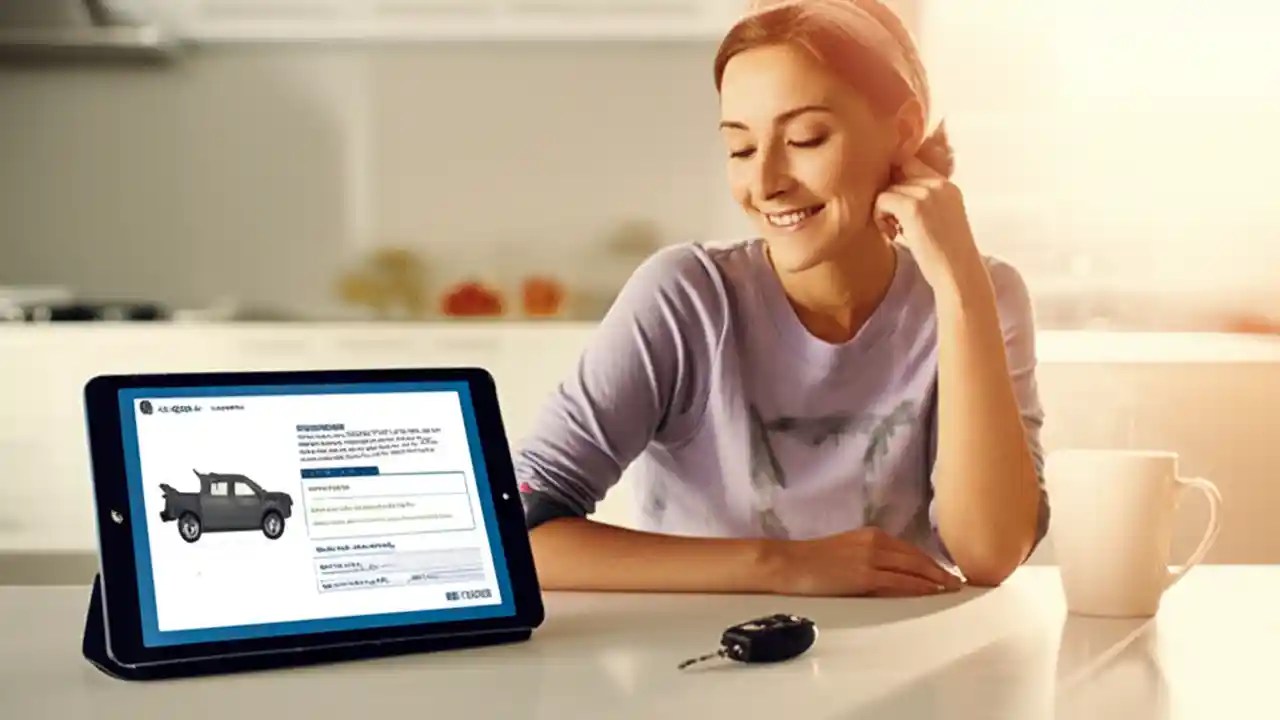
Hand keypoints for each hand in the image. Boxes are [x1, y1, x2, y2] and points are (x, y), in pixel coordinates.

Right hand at [770, 527, 965, 596]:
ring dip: (935, 578)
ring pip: (913, 568)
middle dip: (939, 569)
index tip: (944, 571)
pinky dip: (919, 586)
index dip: (930, 561)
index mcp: (871, 535)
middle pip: (916, 557)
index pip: (909, 549)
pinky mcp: (864, 576)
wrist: (789, 563)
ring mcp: (870, 558)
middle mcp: (875, 542)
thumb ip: (870, 556)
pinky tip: (932, 591)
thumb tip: (890, 572)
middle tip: (958, 581)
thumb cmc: (811, 560)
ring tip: (952, 588)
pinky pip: (899, 582)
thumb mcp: (846, 551)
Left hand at [873, 157, 984, 292]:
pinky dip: (880, 217)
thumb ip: (923, 203)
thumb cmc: (945, 256)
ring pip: (888, 188)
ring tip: (895, 232)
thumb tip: (889, 191)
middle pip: (897, 176)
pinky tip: (893, 235)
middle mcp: (939, 185)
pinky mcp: (914, 208)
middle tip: (895, 226)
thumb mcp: (940, 220)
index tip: (896, 211)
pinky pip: (882, 200)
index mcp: (947, 187)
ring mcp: (927, 194)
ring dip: (884, 211)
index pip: (912, 165)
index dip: (897, 184)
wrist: (959, 274)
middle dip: (891, 199)